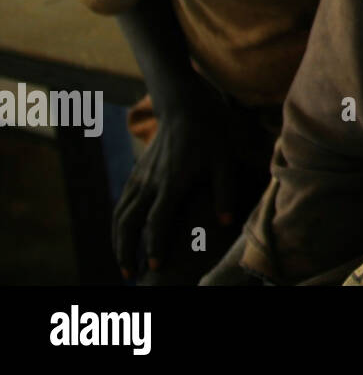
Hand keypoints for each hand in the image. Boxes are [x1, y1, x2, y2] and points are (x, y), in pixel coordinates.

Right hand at [112, 94, 240, 278]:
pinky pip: (121, 203)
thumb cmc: (211, 132)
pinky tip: (123, 237)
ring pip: (120, 214)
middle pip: (128, 223)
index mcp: (172, 181)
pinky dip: (118, 224)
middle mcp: (150, 182)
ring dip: (118, 241)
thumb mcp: (225, 159)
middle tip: (130, 275)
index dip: (154, 245)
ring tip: (124, 264)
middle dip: (126, 251)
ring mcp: (140, 177)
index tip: (154, 266)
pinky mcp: (137, 173)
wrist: (184, 104)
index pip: (157, 220)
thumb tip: (227, 223)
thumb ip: (225, 191)